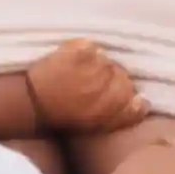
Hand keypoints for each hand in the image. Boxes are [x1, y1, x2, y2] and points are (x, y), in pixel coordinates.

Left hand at [26, 39, 148, 133]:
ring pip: (106, 61)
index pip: (138, 98)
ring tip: (78, 75)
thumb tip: (144, 100)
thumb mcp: (96, 126)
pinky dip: (82, 52)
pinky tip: (70, 62)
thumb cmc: (62, 119)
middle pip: (123, 76)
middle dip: (109, 80)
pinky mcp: (82, 49)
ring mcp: (98, 64)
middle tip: (89, 87)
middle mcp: (113, 83)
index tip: (107, 100)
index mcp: (118, 106)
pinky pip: (91, 47)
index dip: (125, 99)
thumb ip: (124, 115)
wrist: (30, 103)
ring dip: (95, 66)